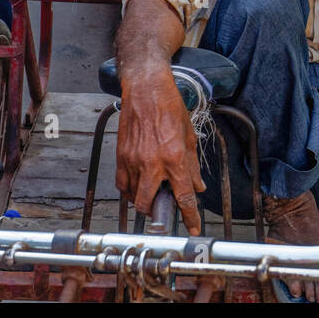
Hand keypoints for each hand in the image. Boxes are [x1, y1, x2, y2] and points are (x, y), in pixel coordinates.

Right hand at [116, 67, 205, 234]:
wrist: (146, 89)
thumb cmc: (170, 108)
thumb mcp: (189, 136)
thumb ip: (193, 165)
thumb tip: (197, 186)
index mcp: (174, 158)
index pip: (183, 196)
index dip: (190, 216)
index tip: (192, 227)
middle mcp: (152, 163)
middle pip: (148, 205)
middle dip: (156, 214)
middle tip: (164, 208)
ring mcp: (133, 161)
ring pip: (132, 197)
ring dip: (142, 201)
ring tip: (151, 193)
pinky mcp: (120, 156)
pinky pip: (122, 183)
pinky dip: (129, 190)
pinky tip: (138, 185)